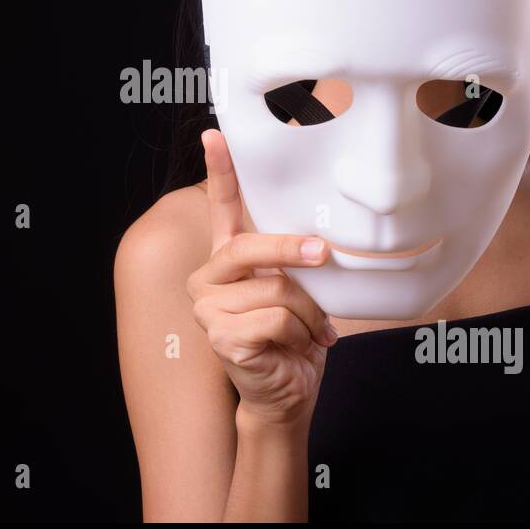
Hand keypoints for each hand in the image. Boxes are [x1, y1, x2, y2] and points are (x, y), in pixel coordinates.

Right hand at [186, 128, 337, 426]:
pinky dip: (302, 332)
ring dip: (309, 311)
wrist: (287, 394)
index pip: (222, 207)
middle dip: (291, 250)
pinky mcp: (219, 336)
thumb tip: (319, 237)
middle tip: (322, 254)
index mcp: (228, 259)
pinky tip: (302, 346)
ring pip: (274, 287)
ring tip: (316, 330)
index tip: (215, 134)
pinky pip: (276, 318)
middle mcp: (208, 277)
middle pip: (249, 246)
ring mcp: (207, 307)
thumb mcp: (300, 290)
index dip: (220, 170)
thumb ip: (295, 261)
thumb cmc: (296, 339)